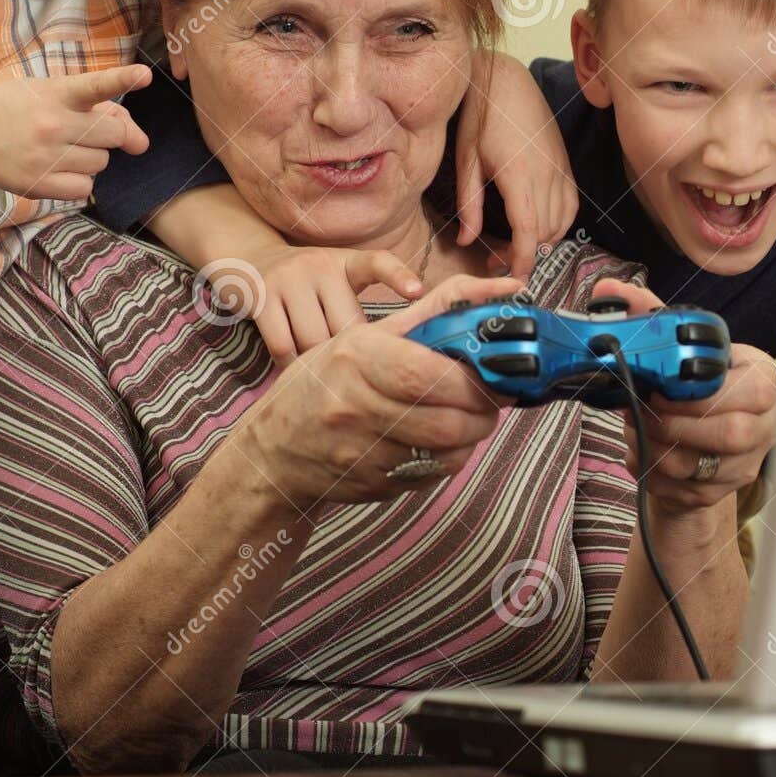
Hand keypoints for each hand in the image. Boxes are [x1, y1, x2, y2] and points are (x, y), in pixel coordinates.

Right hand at [0, 64, 151, 202]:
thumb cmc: (18, 109)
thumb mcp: (50, 92)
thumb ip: (98, 108)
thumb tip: (140, 141)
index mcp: (55, 94)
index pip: (94, 85)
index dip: (123, 79)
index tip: (146, 76)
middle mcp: (51, 124)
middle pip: (114, 134)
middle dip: (110, 134)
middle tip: (86, 131)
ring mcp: (44, 156)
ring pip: (101, 163)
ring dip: (92, 157)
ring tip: (63, 148)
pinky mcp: (37, 184)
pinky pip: (84, 189)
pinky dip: (80, 181)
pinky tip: (59, 169)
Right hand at [214, 244, 426, 368]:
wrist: (248, 260)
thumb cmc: (305, 285)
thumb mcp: (334, 281)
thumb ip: (355, 308)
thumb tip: (387, 357)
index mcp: (346, 262)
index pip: (377, 262)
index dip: (399, 276)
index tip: (418, 292)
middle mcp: (320, 265)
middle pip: (345, 327)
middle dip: (347, 355)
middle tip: (348, 374)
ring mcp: (289, 278)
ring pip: (313, 341)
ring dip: (315, 363)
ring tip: (317, 371)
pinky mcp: (261, 295)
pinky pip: (283, 345)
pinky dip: (289, 364)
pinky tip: (293, 369)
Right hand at [238, 273, 526, 506]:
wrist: (273, 450)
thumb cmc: (325, 381)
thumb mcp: (365, 336)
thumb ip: (435, 311)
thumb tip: (502, 291)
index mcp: (356, 358)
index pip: (427, 373)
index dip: (471, 379)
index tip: (494, 373)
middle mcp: (356, 406)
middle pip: (446, 420)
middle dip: (482, 412)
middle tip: (491, 399)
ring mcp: (364, 452)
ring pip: (446, 452)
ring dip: (472, 437)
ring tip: (470, 419)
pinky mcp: (373, 485)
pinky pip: (431, 474)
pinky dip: (449, 458)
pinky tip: (440, 442)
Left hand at [455, 50, 577, 280]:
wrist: (507, 81)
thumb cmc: (481, 116)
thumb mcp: (466, 160)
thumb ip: (468, 204)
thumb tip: (467, 241)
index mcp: (519, 174)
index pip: (528, 230)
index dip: (523, 259)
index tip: (512, 276)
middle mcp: (546, 174)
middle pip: (545, 232)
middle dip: (525, 254)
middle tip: (495, 258)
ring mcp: (560, 169)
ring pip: (560, 222)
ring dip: (541, 240)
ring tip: (513, 244)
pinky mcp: (565, 165)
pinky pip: (570, 205)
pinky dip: (557, 223)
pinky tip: (537, 226)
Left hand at [590, 278, 775, 517]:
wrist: (693, 438)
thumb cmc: (690, 387)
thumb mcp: (677, 346)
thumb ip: (648, 315)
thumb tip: (608, 290)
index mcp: (762, 378)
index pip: (752, 389)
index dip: (701, 393)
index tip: (661, 389)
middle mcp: (764, 423)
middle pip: (732, 433)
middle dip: (675, 424)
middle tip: (645, 411)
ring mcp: (745, 462)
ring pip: (703, 465)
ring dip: (657, 448)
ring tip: (638, 428)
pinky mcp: (721, 491)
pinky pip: (683, 488)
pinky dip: (651, 470)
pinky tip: (641, 450)